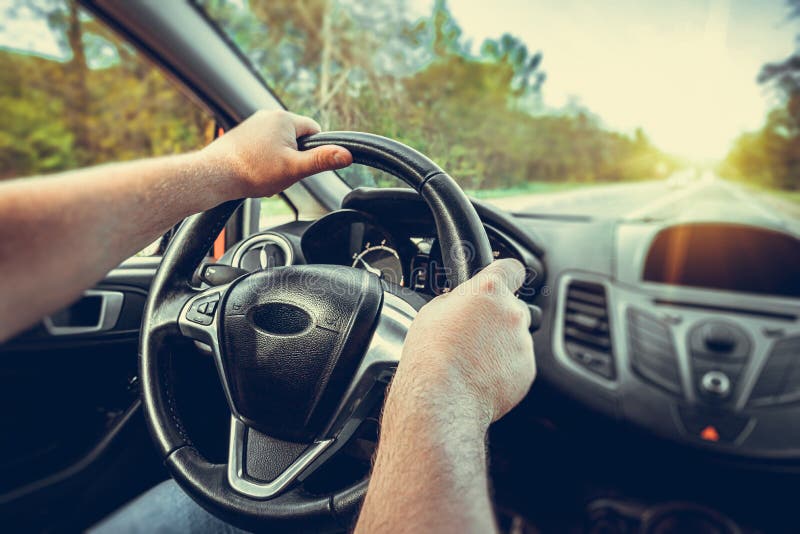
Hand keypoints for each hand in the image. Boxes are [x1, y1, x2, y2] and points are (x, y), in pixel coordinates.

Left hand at [201, 109, 351, 198]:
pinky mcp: (242, 135)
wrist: (215, 175)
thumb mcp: (294, 168)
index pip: (314, 131)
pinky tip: (254, 171)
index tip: (301, 165)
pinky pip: (263, 146)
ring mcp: (253, 124)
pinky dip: (263, 160)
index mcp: (284, 118)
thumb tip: (347, 155)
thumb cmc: (253, 171)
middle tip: (281, 173)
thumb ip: (322, 160)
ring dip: (278, 159)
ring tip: (265, 173)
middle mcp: (268, 115)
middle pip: (296, 138)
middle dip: (294, 156)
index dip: (313, 151)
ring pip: (279, 143)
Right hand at [388, 258, 535, 428]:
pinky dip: (504, 368)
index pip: (511, 268)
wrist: (442, 397)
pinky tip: (480, 375)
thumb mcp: (432, 311)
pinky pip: (518, 363)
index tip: (505, 279)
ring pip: (515, 338)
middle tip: (474, 332)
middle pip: (513, 307)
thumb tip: (462, 303)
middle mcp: (511, 312)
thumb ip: (458, 300)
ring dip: (500, 345)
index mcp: (488, 290)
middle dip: (498, 317)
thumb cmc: (431, 355)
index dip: (507, 274)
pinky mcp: (527, 370)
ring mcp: (522, 342)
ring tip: (472, 360)